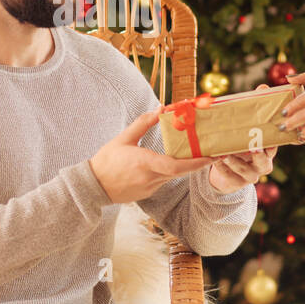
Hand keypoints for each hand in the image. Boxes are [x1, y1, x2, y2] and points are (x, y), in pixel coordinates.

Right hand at [90, 107, 216, 203]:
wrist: (93, 187)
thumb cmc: (106, 161)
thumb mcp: (122, 139)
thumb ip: (142, 124)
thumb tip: (158, 110)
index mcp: (144, 163)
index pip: (176, 166)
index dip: (195, 163)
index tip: (210, 157)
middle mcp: (150, 178)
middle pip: (180, 171)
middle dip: (196, 163)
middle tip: (211, 153)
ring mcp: (150, 188)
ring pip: (172, 176)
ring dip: (182, 167)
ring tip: (193, 155)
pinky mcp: (147, 193)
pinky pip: (163, 181)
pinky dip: (169, 172)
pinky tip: (167, 163)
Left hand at [207, 83, 277, 192]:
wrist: (226, 171)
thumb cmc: (239, 144)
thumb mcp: (246, 127)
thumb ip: (254, 109)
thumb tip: (263, 86)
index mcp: (267, 150)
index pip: (274, 145)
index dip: (272, 141)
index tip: (268, 135)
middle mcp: (263, 164)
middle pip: (265, 162)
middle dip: (259, 155)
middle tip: (253, 147)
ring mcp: (250, 175)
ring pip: (246, 171)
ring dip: (236, 161)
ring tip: (225, 153)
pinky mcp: (236, 183)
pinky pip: (230, 176)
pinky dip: (222, 168)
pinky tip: (215, 160)